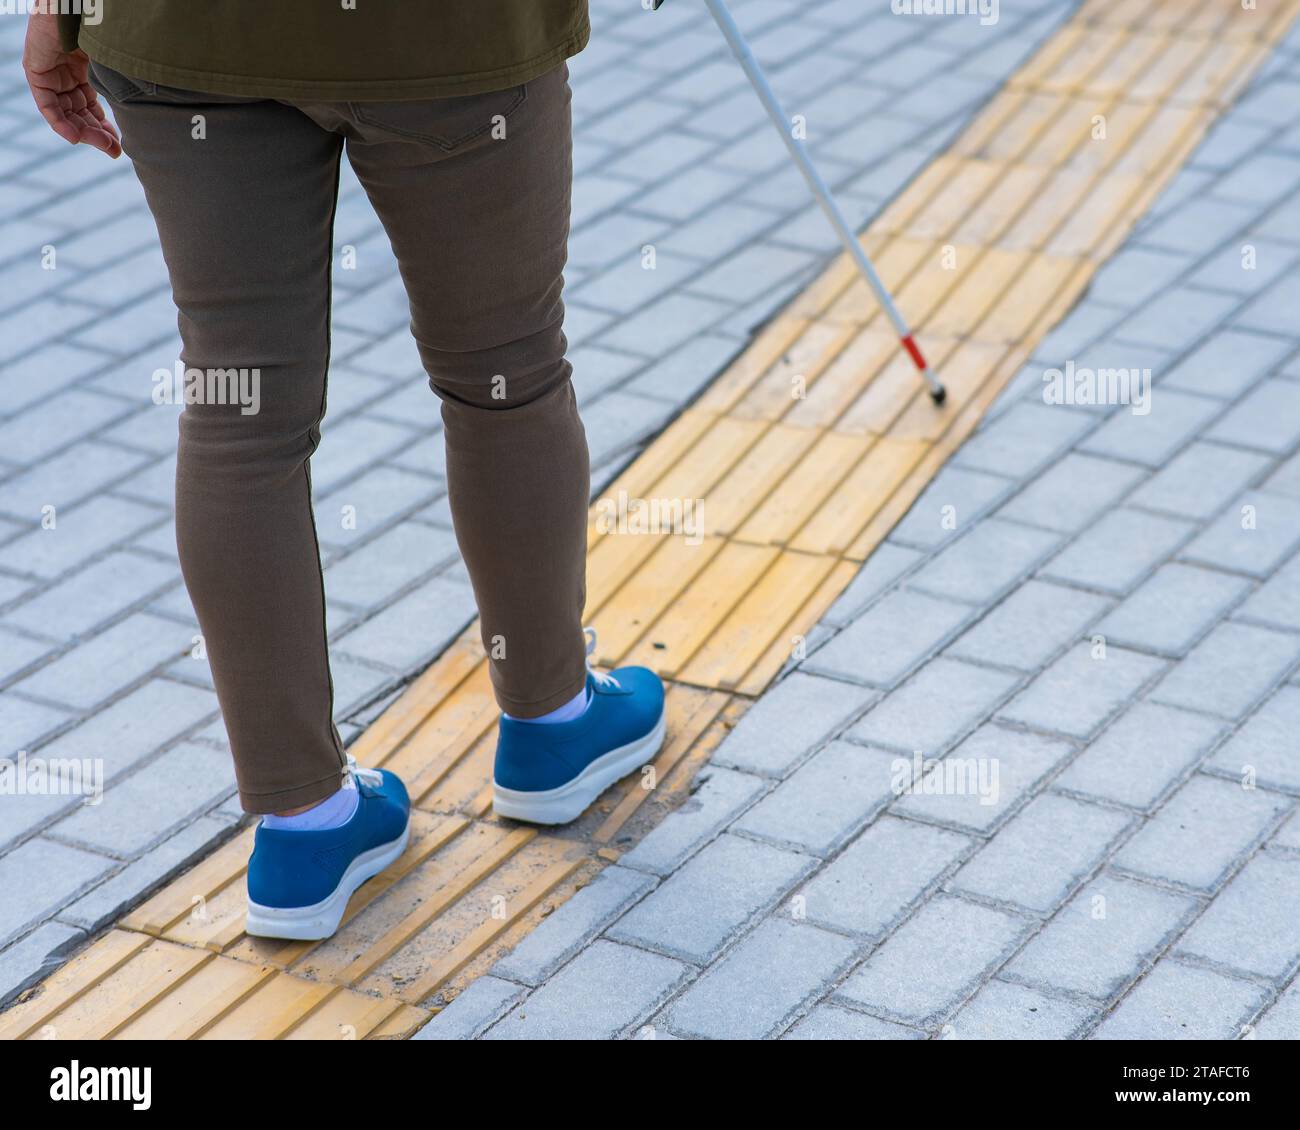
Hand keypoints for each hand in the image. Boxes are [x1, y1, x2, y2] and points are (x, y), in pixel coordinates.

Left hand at [23, 11, 120, 157]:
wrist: (82, 7)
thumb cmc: (107, 29)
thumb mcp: (116, 66)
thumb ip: (123, 87)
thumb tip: (150, 115)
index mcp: (85, 69)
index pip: (91, 105)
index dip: (104, 127)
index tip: (119, 145)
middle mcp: (67, 72)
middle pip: (79, 112)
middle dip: (96, 134)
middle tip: (113, 151)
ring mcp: (51, 72)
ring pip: (65, 112)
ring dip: (82, 132)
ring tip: (102, 146)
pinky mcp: (36, 70)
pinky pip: (45, 104)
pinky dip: (58, 122)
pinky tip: (74, 137)